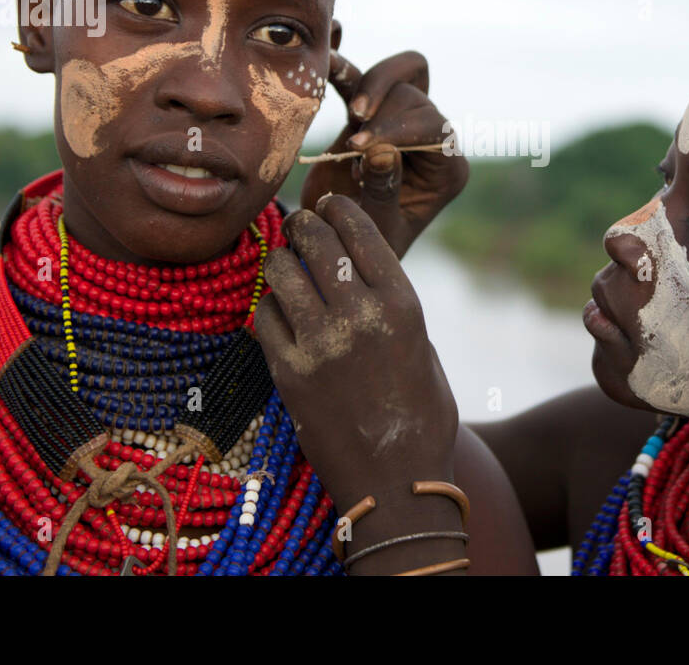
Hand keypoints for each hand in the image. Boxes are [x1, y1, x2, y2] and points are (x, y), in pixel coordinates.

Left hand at [253, 194, 459, 510]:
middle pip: (317, 244)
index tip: (330, 205)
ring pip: (281, 275)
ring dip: (281, 262)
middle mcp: (360, 317)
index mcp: (402, 306)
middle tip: (299, 225)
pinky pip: (264, 318)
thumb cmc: (422, 418)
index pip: (360, 233)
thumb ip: (395, 309)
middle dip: (305, 226)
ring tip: (284, 263)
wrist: (396, 484)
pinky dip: (268, 306)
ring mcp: (319, 344)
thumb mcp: (425, 351)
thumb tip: (363, 275)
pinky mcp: (288, 373)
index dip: (340, 211)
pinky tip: (276, 308)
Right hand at [299, 49, 468, 257]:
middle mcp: (432, 142)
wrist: (334, 243)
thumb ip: (383, 190)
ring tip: (346, 128)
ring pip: (399, 78)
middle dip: (381, 118)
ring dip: (368, 93)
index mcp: (447, 170)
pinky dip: (347, 70)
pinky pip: (364, 80)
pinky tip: (328, 63)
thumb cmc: (362, 247)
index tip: (358, 148)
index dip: (399, 129)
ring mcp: (403, 124)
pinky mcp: (372, 115)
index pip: (436, 129)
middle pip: (416, 99)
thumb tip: (382, 151)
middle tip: (350, 149)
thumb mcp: (376, 228)